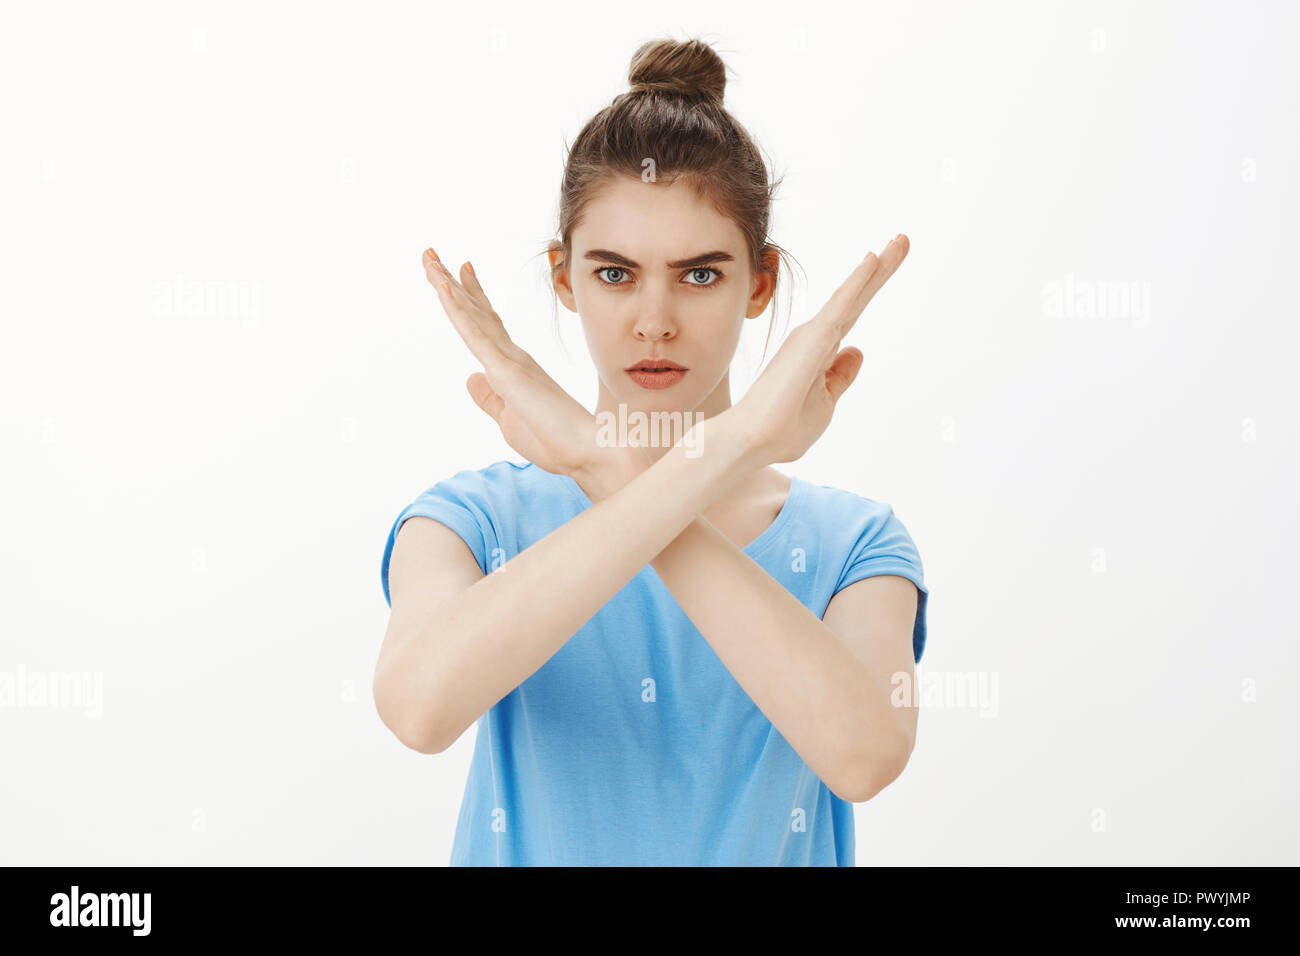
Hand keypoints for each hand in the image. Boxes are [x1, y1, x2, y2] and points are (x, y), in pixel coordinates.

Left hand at [421, 248, 612, 480]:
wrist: (590, 451)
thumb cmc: (558, 443)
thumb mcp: (509, 421)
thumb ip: (489, 399)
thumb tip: (469, 377)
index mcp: (515, 368)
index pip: (487, 325)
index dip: (471, 298)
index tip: (462, 271)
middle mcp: (512, 356)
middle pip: (475, 313)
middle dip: (451, 282)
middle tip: (431, 255)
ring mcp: (508, 361)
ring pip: (470, 317)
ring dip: (446, 286)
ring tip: (428, 259)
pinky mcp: (506, 371)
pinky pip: (475, 335)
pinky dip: (458, 311)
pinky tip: (443, 289)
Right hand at [731, 234, 908, 464]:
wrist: (753, 441)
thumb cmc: (782, 429)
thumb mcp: (825, 403)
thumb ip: (840, 377)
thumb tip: (856, 351)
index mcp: (818, 352)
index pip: (851, 314)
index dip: (869, 288)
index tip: (884, 264)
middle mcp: (815, 337)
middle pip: (855, 297)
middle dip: (881, 269)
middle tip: (903, 239)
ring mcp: (813, 335)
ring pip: (852, 294)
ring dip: (878, 267)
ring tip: (901, 240)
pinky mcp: (814, 339)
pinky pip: (841, 305)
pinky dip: (858, 281)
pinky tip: (874, 260)